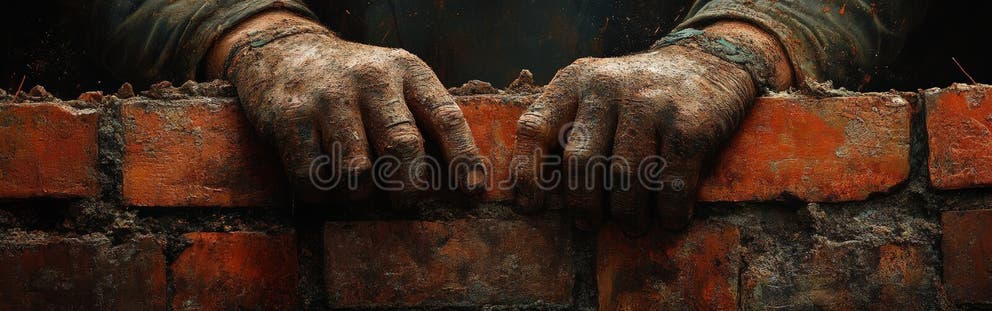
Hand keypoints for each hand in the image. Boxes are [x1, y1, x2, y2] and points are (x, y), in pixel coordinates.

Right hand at [206, 12, 484, 207]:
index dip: (463, 157)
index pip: (445, 116)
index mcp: (408, 71)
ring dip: (361, 192)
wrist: (287, 53)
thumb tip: (466, 183)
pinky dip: (322, 193)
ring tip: (359, 187)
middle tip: (404, 199)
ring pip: (357, 171)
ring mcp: (329, 97)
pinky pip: (313, 177)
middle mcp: (371, 79)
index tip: (473, 191)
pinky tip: (326, 182)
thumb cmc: (358, 85)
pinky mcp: (291, 118)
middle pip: (403, 146)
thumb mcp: (398, 84)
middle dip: (408, 186)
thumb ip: (427, 122)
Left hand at [511, 22, 791, 234]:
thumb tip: (535, 196)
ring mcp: (650, 103)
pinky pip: (670, 183)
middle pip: (581, 162)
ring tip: (633, 226)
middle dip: (583, 204)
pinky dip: (669, 210)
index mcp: (575, 81)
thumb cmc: (641, 95)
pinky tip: (671, 217)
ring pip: (625, 178)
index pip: (535, 128)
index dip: (526, 173)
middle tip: (588, 224)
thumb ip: (568, 129)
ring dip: (628, 214)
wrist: (710, 63)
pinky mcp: (689, 124)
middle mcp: (608, 87)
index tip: (530, 207)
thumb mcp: (597, 94)